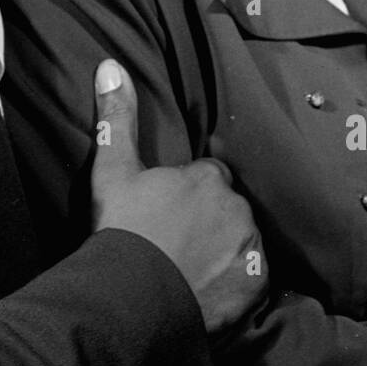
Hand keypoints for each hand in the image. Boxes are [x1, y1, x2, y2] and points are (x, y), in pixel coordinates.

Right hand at [90, 58, 266, 334]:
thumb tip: (111, 65)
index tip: (166, 212)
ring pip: (242, 241)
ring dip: (224, 250)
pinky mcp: (255, 287)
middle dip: (209, 220)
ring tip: (190, 270)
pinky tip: (207, 290)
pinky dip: (235, 283)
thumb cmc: (121, 231)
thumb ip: (116, 117)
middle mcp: (237, 209)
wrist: (129, 300)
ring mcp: (249, 250)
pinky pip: (252, 278)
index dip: (187, 194)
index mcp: (208, 179)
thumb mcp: (112, 170)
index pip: (208, 178)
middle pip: (228, 209)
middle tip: (175, 242)